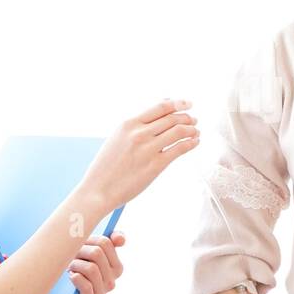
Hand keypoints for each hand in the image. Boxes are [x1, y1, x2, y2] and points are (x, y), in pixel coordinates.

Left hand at [67, 231, 125, 293]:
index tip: (81, 244)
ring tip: (70, 267)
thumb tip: (120, 240)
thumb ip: (111, 240)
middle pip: (96, 253)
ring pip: (91, 269)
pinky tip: (71, 277)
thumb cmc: (77, 264)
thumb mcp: (93, 249)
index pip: (105, 243)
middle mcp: (112, 282)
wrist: (61, 287)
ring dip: (75, 265)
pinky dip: (76, 278)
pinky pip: (86, 286)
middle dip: (80, 251)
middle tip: (72, 255)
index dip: (89, 239)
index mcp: (117, 268)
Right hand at [80, 99, 199, 210]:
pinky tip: (195, 142)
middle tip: (194, 120)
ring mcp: (148, 149)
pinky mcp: (155, 165)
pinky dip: (191, 143)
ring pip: (178, 131)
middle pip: (172, 118)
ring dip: (191, 129)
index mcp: (128, 124)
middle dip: (187, 118)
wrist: (98, 189)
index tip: (188, 104)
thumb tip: (158, 117)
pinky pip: (179, 149)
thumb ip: (136, 127)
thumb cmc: (107, 167)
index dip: (178, 104)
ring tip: (196, 131)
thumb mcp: (117, 138)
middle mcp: (139, 133)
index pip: (160, 107)